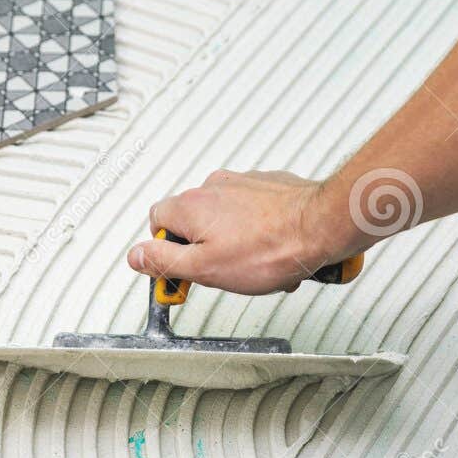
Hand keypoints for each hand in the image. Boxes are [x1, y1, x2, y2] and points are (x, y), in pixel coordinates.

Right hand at [127, 170, 362, 295]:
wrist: (322, 226)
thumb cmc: (270, 248)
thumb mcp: (205, 268)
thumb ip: (164, 261)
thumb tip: (135, 256)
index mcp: (191, 205)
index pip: (157, 223)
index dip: (166, 251)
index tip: (180, 273)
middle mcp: (213, 187)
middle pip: (195, 224)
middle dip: (208, 252)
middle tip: (226, 274)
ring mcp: (243, 184)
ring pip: (227, 221)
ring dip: (237, 246)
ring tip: (259, 266)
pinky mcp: (269, 187)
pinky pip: (254, 214)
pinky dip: (260, 233)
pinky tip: (275, 251)